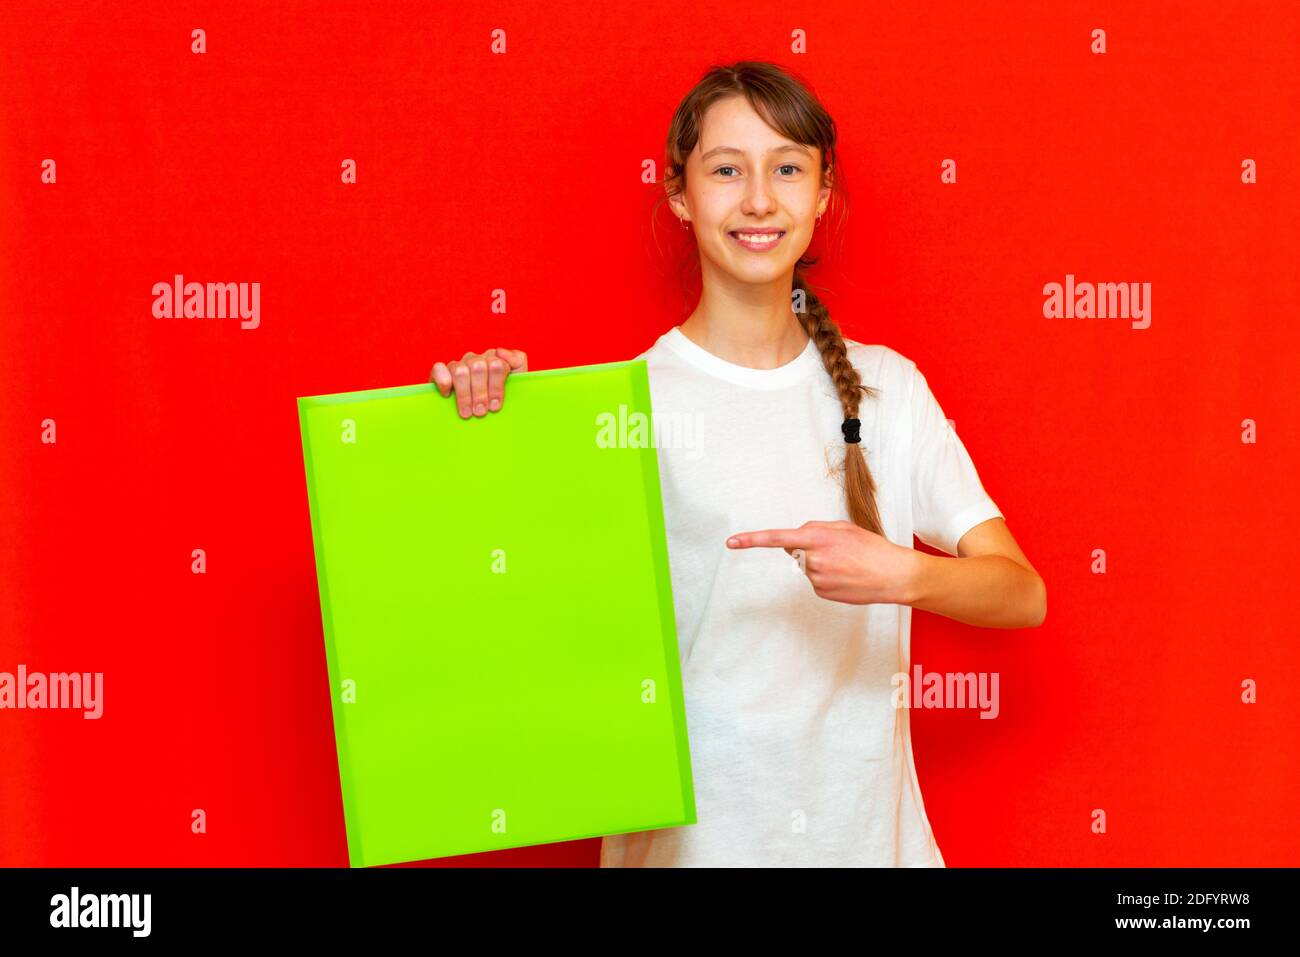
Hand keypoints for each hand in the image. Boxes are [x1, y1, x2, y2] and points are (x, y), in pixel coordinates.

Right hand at [430, 348, 527, 417]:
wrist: (493, 418)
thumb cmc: (505, 401)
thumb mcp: (518, 381)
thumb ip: (517, 361)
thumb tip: (499, 352)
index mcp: (494, 359)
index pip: (497, 364)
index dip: (496, 387)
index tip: (495, 407)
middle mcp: (475, 359)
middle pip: (478, 367)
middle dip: (480, 393)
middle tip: (481, 412)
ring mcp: (458, 365)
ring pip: (460, 371)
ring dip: (464, 394)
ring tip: (467, 413)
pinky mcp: (440, 372)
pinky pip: (438, 368)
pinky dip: (443, 381)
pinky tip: (447, 395)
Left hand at [725, 520, 920, 605]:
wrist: (894, 576)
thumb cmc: (872, 548)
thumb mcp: (844, 528)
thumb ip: (815, 528)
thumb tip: (796, 537)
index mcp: (817, 539)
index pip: (777, 538)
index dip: (752, 540)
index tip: (732, 542)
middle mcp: (813, 560)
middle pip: (794, 550)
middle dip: (808, 547)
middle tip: (838, 550)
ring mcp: (816, 579)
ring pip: (807, 566)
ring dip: (821, 563)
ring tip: (847, 564)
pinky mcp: (822, 593)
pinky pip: (816, 581)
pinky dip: (828, 577)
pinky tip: (847, 576)